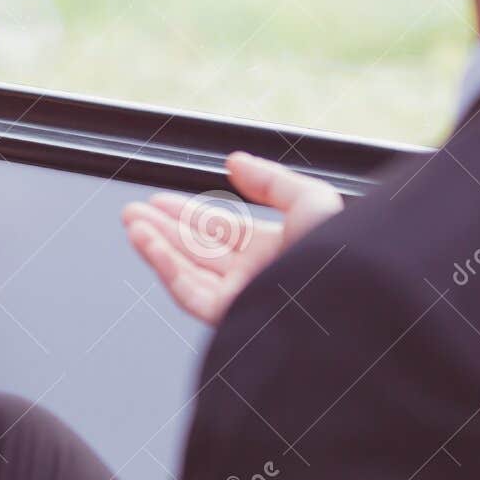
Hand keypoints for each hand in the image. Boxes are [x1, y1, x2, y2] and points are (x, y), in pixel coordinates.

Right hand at [121, 151, 343, 324]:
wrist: (348, 296)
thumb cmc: (341, 252)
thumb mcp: (311, 200)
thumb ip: (270, 180)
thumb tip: (235, 162)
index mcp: (278, 250)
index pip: (222, 231)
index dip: (189, 213)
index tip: (160, 200)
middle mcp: (257, 276)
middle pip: (198, 250)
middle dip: (163, 228)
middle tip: (134, 211)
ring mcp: (242, 298)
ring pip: (187, 270)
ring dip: (156, 244)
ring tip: (131, 222)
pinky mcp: (229, 317)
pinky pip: (187, 292)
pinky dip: (162, 264)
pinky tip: (144, 240)